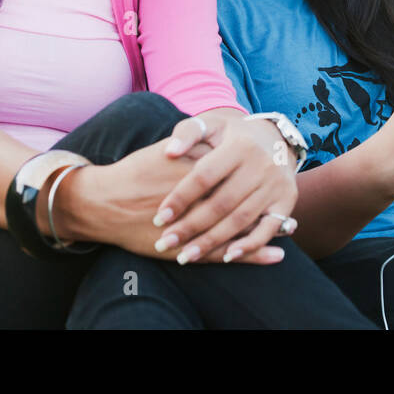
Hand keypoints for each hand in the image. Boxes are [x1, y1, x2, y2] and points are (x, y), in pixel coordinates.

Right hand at [48, 136, 280, 261]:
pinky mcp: (184, 245)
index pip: (233, 174)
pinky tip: (272, 255)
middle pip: (242, 201)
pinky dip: (249, 253)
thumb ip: (192, 144)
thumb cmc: (134, 173)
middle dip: (267, 203)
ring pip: (236, 228)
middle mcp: (196, 199)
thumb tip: (218, 138)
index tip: (280, 172)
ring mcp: (191, 225)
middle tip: (290, 202)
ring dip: (265, 230)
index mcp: (193, 172)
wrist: (103, 201)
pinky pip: (222, 252)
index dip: (258, 177)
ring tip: (289, 228)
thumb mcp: (165, 150)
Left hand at [150, 113, 298, 264]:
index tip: (159, 218)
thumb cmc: (232, 134)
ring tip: (186, 256)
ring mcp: (276, 185)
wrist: (276, 138)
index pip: (204, 177)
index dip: (180, 198)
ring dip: (212, 241)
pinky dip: (249, 245)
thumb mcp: (211, 124)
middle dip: (191, 226)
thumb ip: (188, 133)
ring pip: (241, 219)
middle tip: (165, 243)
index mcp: (239, 145)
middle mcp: (261, 165)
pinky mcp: (287, 201)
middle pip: (221, 203)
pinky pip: (268, 229)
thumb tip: (170, 152)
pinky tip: (226, 257)